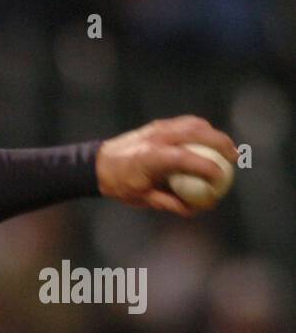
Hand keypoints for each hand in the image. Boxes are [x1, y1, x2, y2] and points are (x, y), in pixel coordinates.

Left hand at [96, 116, 237, 216]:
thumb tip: (195, 209)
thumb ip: (170, 203)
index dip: (208, 168)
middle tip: (234, 158)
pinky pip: (187, 123)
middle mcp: (158, 138)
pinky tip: (208, 141)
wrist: (99, 164)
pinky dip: (201, 130)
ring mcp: (159, 128)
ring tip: (225, 148)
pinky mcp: (159, 124)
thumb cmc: (120, 185)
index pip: (189, 159)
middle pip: (199, 134)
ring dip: (214, 134)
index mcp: (152, 157)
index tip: (220, 178)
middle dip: (222, 144)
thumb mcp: (143, 199)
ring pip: (195, 124)